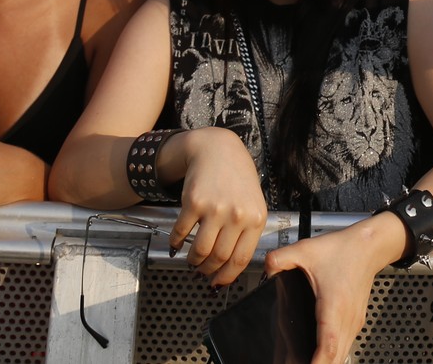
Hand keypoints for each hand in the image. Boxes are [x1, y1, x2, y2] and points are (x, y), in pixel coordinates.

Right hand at [167, 127, 266, 286]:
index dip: (227, 277)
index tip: (218, 283)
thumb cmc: (237, 178)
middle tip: (202, 271)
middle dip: (208, 270)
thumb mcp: (253, 203)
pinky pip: (182, 232)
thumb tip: (231, 265)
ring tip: (191, 260)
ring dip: (193, 260)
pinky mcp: (194, 202)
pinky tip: (177, 241)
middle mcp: (237, 215)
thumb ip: (247, 231)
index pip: (241, 259)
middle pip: (219, 258)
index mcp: (256, 218)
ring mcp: (215, 209)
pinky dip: (176, 242)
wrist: (218, 149)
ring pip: (200, 250)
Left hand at [264, 225, 389, 363]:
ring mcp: (354, 322)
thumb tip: (266, 269)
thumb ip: (281, 258)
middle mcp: (346, 318)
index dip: (319, 362)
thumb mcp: (306, 249)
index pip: (328, 344)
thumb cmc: (343, 249)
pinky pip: (345, 346)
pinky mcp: (356, 321)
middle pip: (336, 357)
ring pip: (342, 354)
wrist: (369, 245)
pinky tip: (322, 357)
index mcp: (334, 305)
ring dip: (327, 362)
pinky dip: (333, 356)